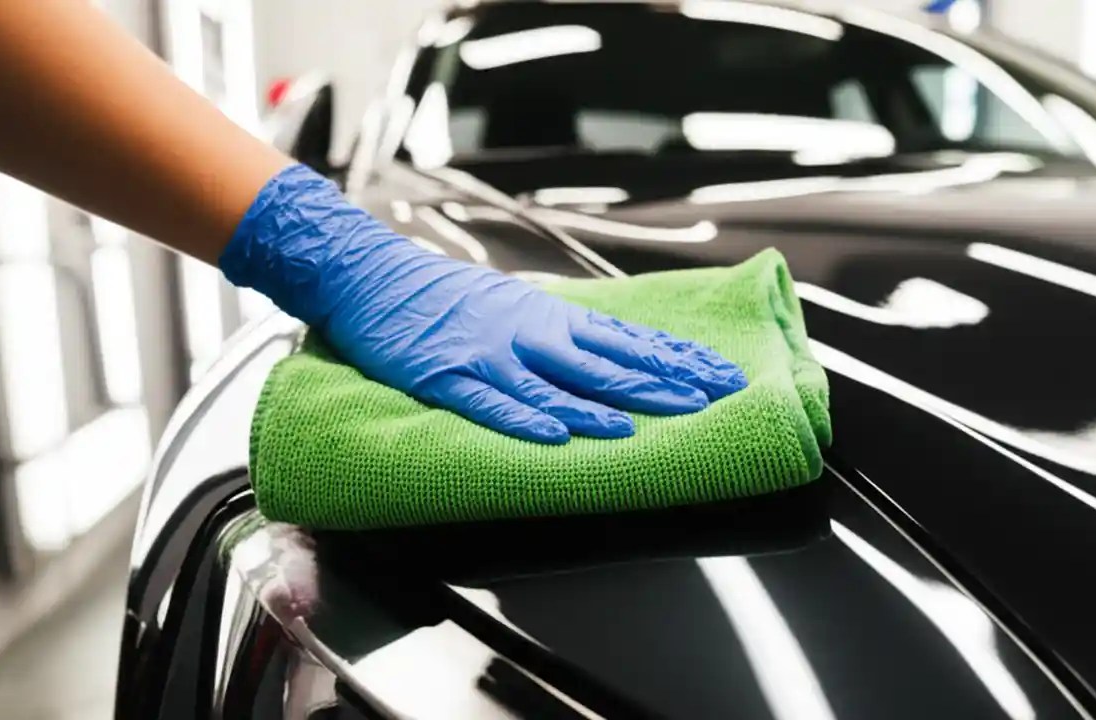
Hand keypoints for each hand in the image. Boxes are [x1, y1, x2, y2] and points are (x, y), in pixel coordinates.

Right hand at [222, 165, 746, 442]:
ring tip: (643, 423)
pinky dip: (526, 419)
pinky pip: (492, 403)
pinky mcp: (449, 377)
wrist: (375, 276)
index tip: (720, 372)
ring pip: (555, 383)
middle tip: (710, 398)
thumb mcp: (516, 304)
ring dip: (601, 405)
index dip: (676, 357)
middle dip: (661, 381)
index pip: (628, 339)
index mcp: (551, 316)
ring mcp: (490, 355)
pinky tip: (557, 436)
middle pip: (606, 360)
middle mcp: (531, 333)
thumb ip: (562, 331)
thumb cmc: (448, 296)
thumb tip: (614, 350)